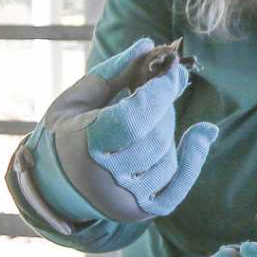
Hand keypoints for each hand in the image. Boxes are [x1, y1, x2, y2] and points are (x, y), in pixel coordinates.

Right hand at [39, 38, 217, 221]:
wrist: (56, 185)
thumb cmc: (67, 132)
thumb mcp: (78, 98)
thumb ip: (113, 71)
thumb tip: (148, 44)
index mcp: (84, 147)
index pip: (132, 119)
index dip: (158, 93)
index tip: (172, 73)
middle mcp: (105, 179)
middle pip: (153, 136)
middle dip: (163, 107)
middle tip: (160, 88)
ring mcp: (125, 201)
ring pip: (167, 157)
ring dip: (167, 130)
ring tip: (152, 117)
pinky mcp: (142, 212)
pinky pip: (179, 184)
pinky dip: (194, 157)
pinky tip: (201, 133)